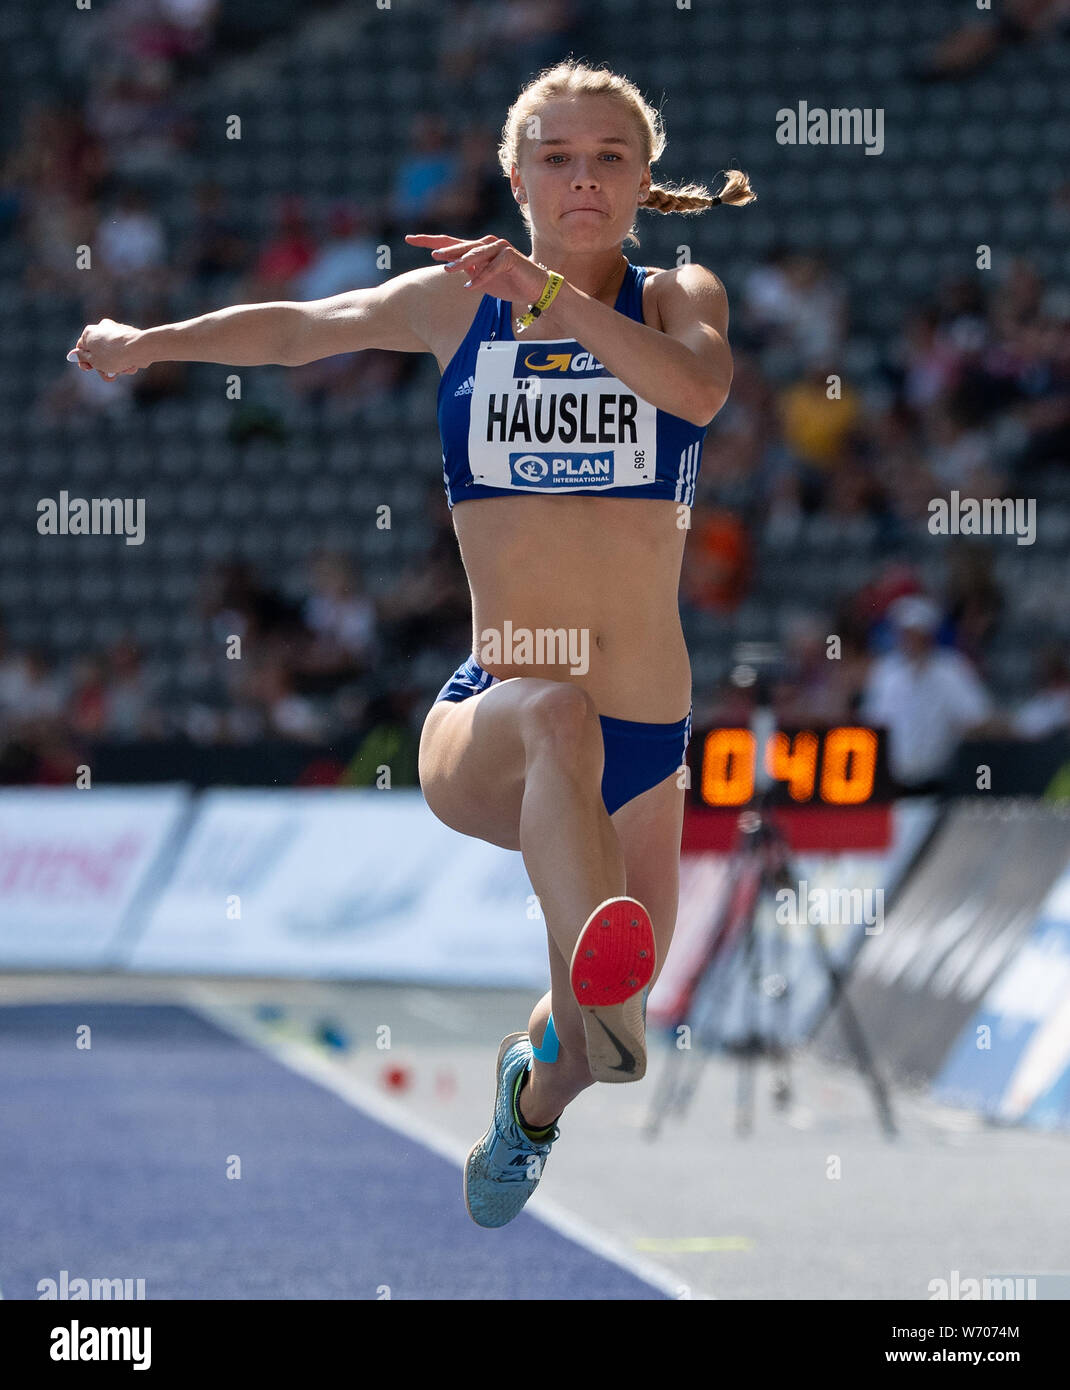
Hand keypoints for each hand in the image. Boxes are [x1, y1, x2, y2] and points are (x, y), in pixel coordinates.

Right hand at [68, 318, 141, 379]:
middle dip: (102, 366)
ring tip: (122, 370)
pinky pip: (124, 352)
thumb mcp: (93, 360)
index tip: (88, 369)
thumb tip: (73, 355)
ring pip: (112, 354)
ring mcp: (117, 332)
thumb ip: (82, 358)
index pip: (81, 347)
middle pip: (98, 351)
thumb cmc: (112, 355)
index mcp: (89, 332)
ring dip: (116, 366)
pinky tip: (131, 365)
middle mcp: (102, 328)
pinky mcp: (130, 337)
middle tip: (107, 375)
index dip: (84, 360)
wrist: (138, 348)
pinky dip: (126, 360)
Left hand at [405, 233, 550, 305]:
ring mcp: (500, 249)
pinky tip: (472, 287)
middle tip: (432, 256)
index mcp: (477, 250)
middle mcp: (487, 245)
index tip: (409, 239)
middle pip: (462, 245)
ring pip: (477, 254)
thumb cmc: (509, 283)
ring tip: (448, 271)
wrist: (535, 289)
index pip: (449, 243)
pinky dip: (483, 277)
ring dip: (462, 263)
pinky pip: (493, 268)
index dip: (428, 240)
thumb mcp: (483, 279)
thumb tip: (449, 267)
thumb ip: (468, 271)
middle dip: (446, 250)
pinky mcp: (510, 258)